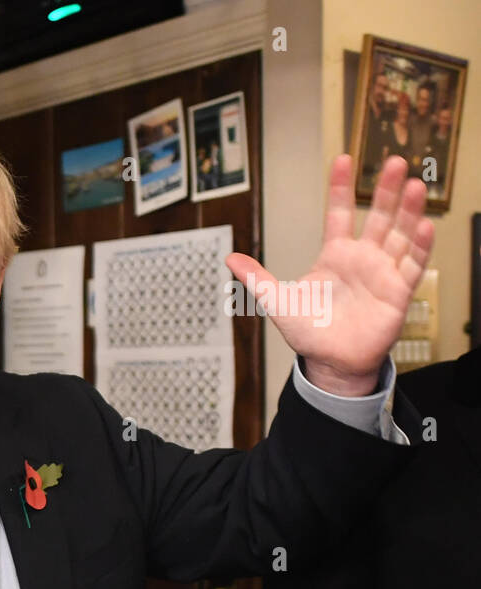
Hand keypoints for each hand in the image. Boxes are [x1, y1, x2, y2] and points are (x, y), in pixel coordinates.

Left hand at [226, 155, 433, 395]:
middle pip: (377, 216)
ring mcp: (382, 272)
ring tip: (413, 185)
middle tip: (394, 161)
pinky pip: (412, 265)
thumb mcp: (277, 301)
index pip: (338, 213)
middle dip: (385, 190)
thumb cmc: (309, 332)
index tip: (343, 160)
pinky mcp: (398, 291)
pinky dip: (419, 246)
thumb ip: (256, 278)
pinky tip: (425, 226)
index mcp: (334, 255)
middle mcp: (362, 258)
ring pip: (399, 234)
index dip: (340, 188)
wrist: (330, 362)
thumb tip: (230, 259)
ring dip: (408, 211)